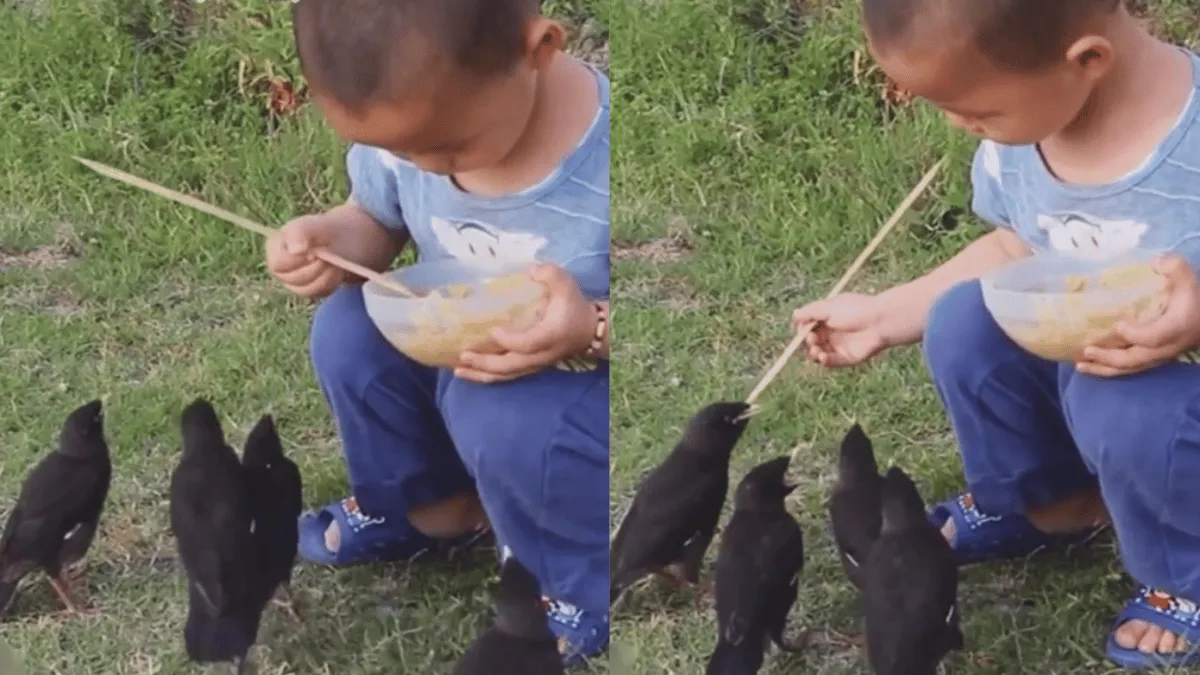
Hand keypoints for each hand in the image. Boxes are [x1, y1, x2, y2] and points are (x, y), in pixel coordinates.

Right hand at [266, 214, 346, 297]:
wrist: (348, 240)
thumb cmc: (330, 230)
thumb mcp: (319, 226)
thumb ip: (303, 232)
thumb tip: (294, 249)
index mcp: (275, 245)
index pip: (278, 264)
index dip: (300, 261)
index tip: (316, 253)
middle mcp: (280, 264)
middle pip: (293, 279)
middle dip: (317, 269)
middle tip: (329, 257)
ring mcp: (292, 279)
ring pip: (306, 289)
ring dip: (326, 276)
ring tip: (334, 262)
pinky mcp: (307, 289)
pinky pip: (317, 293)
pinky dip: (331, 283)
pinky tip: (335, 270)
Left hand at [454, 264, 596, 383]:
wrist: (588, 331)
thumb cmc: (573, 306)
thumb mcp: (566, 285)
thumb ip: (551, 274)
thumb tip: (530, 272)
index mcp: (550, 335)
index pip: (529, 344)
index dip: (511, 340)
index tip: (493, 329)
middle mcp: (541, 355)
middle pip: (511, 366)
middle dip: (486, 363)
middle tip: (463, 355)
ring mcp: (534, 364)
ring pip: (506, 375)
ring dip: (481, 374)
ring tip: (458, 370)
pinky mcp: (528, 366)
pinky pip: (506, 376)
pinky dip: (486, 375)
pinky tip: (468, 371)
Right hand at [792, 293, 889, 367]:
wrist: (879, 321)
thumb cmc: (855, 310)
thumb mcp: (828, 307)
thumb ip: (809, 311)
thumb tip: (794, 316)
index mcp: (827, 318)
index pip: (808, 327)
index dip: (802, 330)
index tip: (802, 329)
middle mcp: (832, 332)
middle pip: (811, 342)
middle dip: (807, 342)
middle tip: (812, 339)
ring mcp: (839, 346)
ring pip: (818, 354)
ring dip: (813, 353)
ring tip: (816, 349)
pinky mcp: (846, 358)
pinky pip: (830, 362)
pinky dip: (824, 361)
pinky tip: (822, 357)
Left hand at [1077, 254, 1199, 376]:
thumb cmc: (1191, 298)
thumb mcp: (1186, 278)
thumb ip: (1174, 267)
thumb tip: (1155, 263)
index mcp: (1174, 327)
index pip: (1155, 337)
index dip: (1136, 335)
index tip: (1118, 326)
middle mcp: (1165, 347)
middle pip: (1136, 359)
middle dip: (1109, 357)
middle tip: (1087, 350)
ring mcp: (1157, 356)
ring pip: (1130, 368)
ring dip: (1103, 368)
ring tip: (1079, 365)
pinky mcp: (1150, 359)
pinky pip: (1129, 369)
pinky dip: (1108, 369)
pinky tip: (1088, 365)